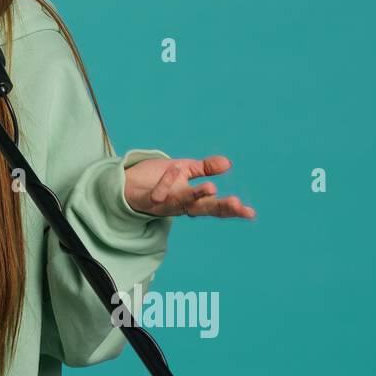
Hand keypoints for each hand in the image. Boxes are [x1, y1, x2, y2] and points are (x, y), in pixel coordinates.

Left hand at [123, 155, 255, 218]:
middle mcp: (180, 205)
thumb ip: (204, 168)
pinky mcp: (147, 199)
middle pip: (203, 208)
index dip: (231, 210)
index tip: (250, 212)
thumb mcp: (184, 170)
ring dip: (196, 195)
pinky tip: (175, 169)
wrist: (125, 184)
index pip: (215, 207)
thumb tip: (227, 163)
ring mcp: (164, 204)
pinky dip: (166, 182)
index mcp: (191, 200)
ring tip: (212, 188)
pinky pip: (158, 193)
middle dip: (221, 207)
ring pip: (182, 202)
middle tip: (238, 205)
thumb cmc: (156, 179)